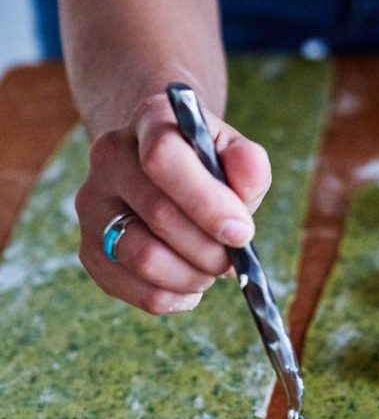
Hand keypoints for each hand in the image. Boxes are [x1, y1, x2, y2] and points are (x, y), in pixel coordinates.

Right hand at [76, 92, 270, 312]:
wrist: (161, 168)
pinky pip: (131, 289)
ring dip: (192, 276)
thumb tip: (250, 170)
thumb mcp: (232, 153)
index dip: (206, 202)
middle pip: (159, 215)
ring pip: (143, 258)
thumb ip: (248, 163)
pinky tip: (189, 286)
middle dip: (210, 249)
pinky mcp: (89, 248)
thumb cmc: (206, 164)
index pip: (162, 158)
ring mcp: (92, 203)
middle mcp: (109, 157)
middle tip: (234, 259)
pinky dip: (171, 298)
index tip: (242, 233)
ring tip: (211, 269)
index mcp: (149, 120)